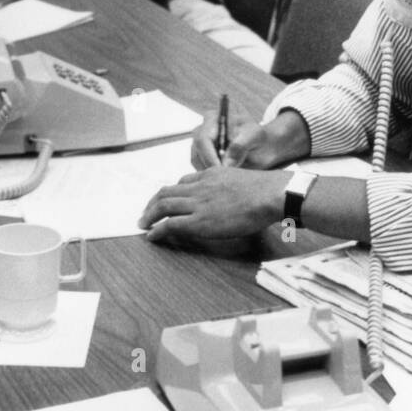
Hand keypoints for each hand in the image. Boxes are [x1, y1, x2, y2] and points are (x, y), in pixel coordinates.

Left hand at [138, 166, 286, 243]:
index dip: (172, 191)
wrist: (268, 195)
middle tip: (146, 212)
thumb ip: (228, 183)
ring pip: (163, 206)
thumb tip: (229, 194)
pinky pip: (170, 224)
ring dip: (149, 215)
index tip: (167, 199)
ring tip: (143, 223)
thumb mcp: (241, 177)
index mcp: (210, 174)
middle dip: (153, 202)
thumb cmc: (264, 189)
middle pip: (167, 191)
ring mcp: (198, 204)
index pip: (184, 181)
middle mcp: (199, 187)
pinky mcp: (199, 221)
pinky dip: (157, 230)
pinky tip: (152, 235)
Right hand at [191, 108, 310, 169]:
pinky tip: (225, 176)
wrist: (263, 147)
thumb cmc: (260, 138)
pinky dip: (210, 174)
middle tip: (226, 177)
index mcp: (214, 118)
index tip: (221, 170)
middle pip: (196, 151)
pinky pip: (199, 168)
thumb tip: (226, 162)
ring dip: (210, 171)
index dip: (209, 156)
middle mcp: (203, 129)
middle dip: (210, 166)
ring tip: (229, 176)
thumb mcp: (255, 137)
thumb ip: (241, 145)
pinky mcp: (201, 156)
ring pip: (196, 161)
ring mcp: (200, 143)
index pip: (203, 139)